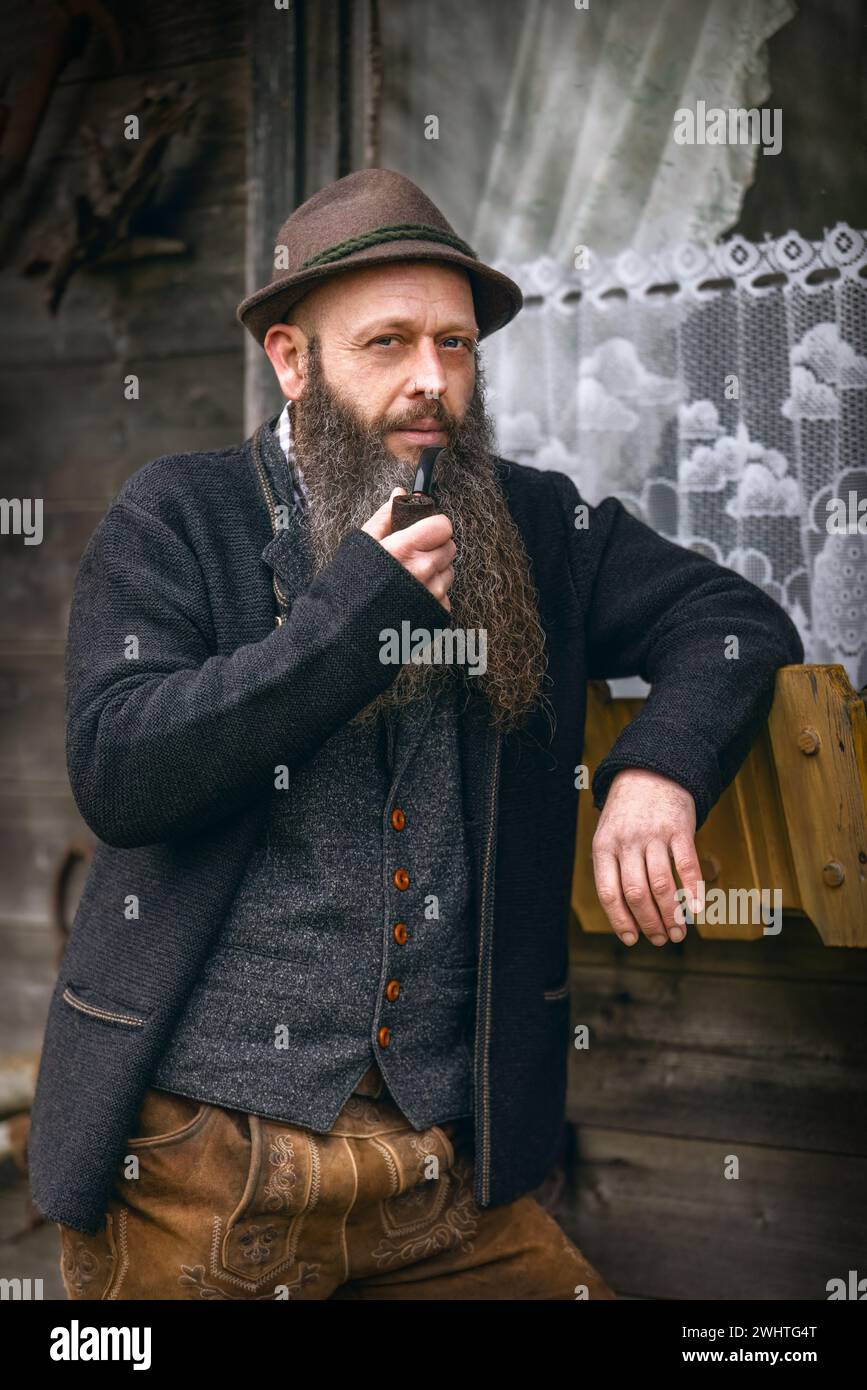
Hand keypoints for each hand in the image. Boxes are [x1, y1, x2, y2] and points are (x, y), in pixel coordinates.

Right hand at [362, 488, 456, 612]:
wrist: (347, 629)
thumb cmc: (351, 585)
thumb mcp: (363, 544)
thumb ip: (385, 517)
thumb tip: (400, 494)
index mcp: (406, 548)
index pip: (443, 526)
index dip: (433, 526)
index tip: (423, 531)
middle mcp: (424, 570)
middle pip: (450, 547)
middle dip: (435, 548)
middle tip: (414, 555)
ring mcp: (433, 593)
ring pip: (449, 571)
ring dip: (436, 571)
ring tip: (410, 578)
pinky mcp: (437, 612)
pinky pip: (445, 595)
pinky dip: (434, 594)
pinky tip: (412, 596)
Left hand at [591, 768, 701, 946]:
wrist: (649, 772)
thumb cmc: (627, 813)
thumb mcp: (608, 835)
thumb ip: (613, 869)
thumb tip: (625, 915)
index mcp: (604, 847)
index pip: (609, 893)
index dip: (621, 921)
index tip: (632, 940)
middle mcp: (627, 842)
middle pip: (636, 893)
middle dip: (649, 923)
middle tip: (660, 939)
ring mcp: (653, 835)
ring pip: (661, 885)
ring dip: (671, 915)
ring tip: (678, 933)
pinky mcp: (679, 829)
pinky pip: (686, 866)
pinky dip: (693, 891)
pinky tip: (696, 910)